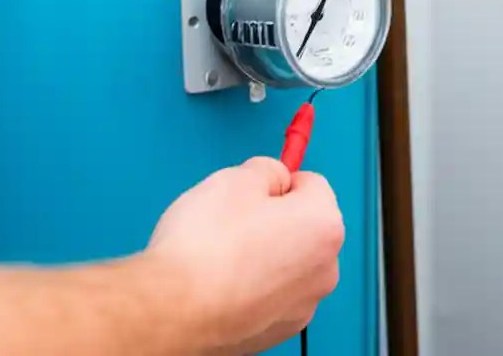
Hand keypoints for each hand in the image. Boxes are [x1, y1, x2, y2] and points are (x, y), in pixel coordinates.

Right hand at [146, 157, 343, 353]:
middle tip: (230, 224)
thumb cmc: (206, 244)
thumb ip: (266, 170)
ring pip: (287, 264)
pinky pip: (271, 295)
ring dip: (264, 256)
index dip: (276, 183)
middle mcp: (325, 269)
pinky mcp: (279, 331)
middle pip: (303, 227)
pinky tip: (222, 286)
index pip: (311, 184)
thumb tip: (273, 179)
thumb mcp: (234, 180)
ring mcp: (304, 305)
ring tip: (221, 257)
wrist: (176, 311)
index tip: (247, 194)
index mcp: (324, 225)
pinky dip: (253, 288)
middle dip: (273, 220)